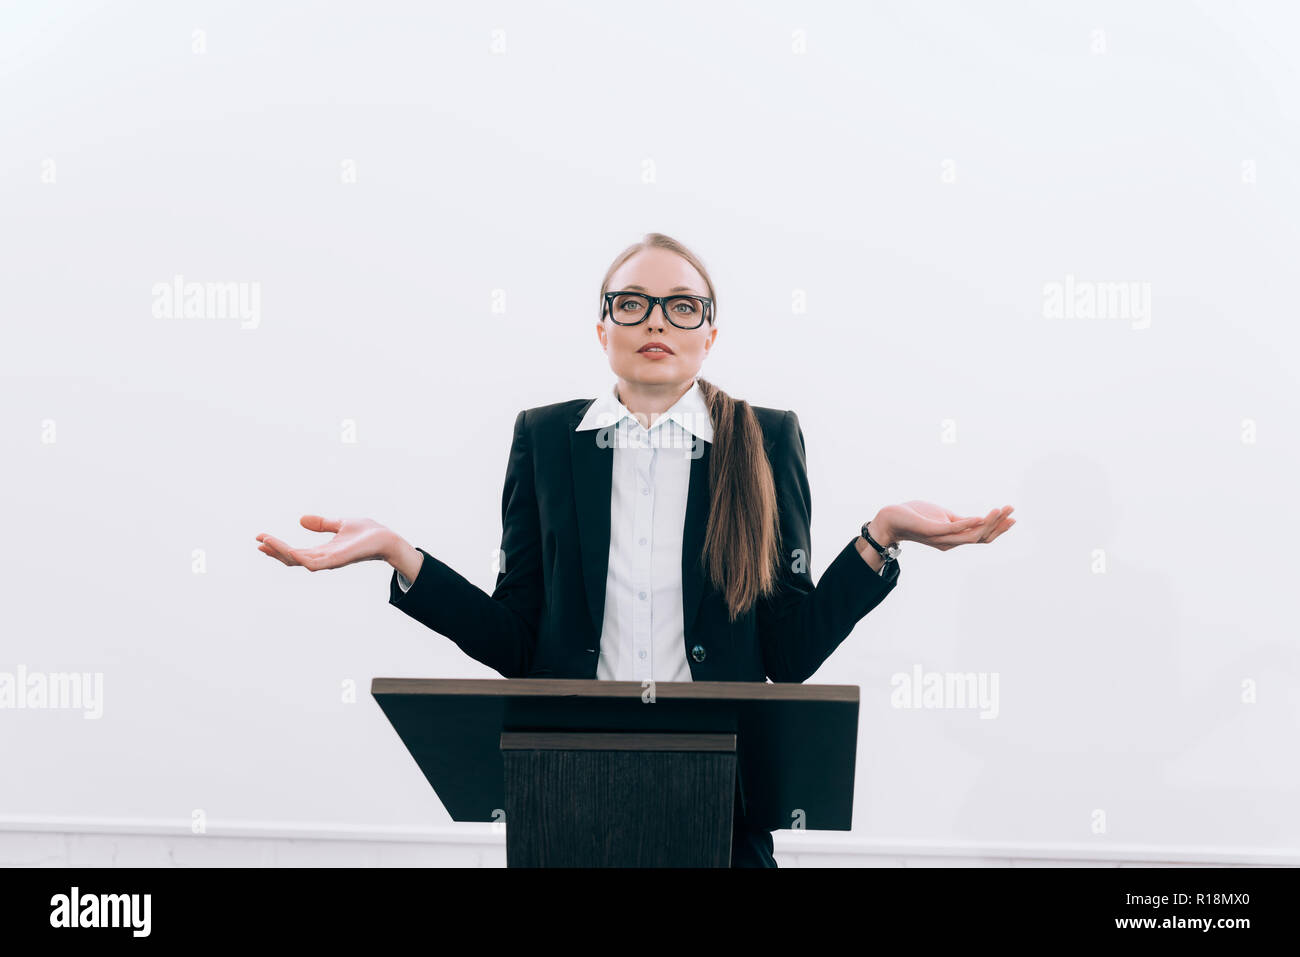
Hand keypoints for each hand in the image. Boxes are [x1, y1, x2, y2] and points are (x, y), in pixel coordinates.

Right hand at [256, 516, 398, 571]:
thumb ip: (322, 523)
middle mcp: (323, 559)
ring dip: (280, 552)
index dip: (278, 547)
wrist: (387, 538)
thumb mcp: (340, 524)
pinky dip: (297, 556)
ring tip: (266, 541)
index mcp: (323, 551)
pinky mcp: (335, 561)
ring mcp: (328, 562)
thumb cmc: (368, 533)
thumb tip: (301, 520)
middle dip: (274, 550)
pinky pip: (311, 562)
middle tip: (258, 540)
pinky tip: (287, 548)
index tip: (261, 537)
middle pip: (292, 559)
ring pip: (297, 560)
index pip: (295, 553)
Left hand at [872, 501, 1014, 551]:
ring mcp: (941, 538)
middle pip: (981, 538)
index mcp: (954, 539)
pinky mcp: (932, 531)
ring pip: (971, 535)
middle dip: (999, 525)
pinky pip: (954, 529)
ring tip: (1001, 510)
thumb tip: (978, 519)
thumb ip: (959, 521)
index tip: (1013, 517)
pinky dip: (969, 524)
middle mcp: (950, 543)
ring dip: (989, 523)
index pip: (982, 537)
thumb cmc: (916, 516)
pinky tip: (981, 516)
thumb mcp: (944, 517)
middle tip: (1013, 511)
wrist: (891, 518)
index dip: (999, 529)